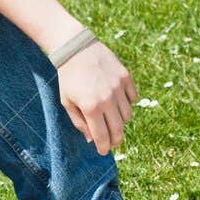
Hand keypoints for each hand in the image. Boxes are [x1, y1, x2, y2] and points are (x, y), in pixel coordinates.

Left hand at [55, 40, 137, 156]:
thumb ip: (79, 123)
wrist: (76, 49)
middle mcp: (107, 99)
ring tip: (111, 119)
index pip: (102, 136)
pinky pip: (133, 98)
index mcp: (90, 107)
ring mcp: (118, 87)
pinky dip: (127, 104)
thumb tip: (92, 139)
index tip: (104, 151)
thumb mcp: (67, 102)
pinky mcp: (126, 77)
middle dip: (116, 140)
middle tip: (112, 143)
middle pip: (118, 129)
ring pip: (127, 115)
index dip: (104, 147)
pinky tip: (117, 102)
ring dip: (120, 121)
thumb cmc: (68, 78)